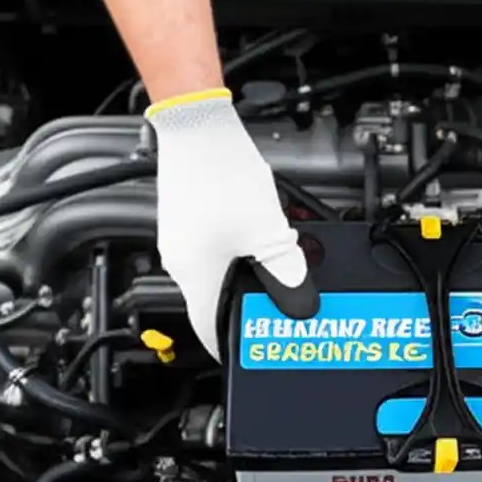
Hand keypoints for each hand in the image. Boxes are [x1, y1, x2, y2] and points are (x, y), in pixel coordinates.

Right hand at [147, 88, 317, 360]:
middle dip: (250, 306)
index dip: (231, 347)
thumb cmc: (222, 173)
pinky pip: (216, 249)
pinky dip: (240, 251)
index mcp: (197, 276)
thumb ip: (286, 272)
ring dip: (249, 275)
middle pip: (218, 300)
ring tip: (279, 268)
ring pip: (220, 272)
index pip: (210, 330)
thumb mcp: (268, 231)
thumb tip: (298, 303)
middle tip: (277, 308)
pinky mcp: (188, 220)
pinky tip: (262, 237)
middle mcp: (183, 263)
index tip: (247, 356)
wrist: (197, 125)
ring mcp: (183, 240)